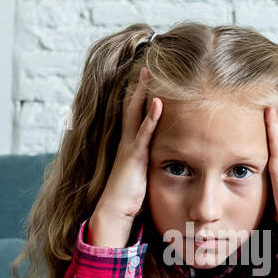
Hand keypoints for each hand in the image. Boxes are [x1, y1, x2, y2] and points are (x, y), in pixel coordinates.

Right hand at [90, 67, 161, 247]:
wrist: (115, 210)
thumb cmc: (129, 195)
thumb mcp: (141, 173)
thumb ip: (147, 161)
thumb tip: (162, 157)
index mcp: (129, 144)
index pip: (134, 114)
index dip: (140, 97)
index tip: (147, 79)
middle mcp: (126, 141)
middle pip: (131, 107)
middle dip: (138, 87)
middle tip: (146, 66)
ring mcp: (129, 147)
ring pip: (135, 114)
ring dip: (142, 94)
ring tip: (149, 75)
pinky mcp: (134, 156)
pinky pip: (143, 133)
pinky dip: (150, 117)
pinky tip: (158, 103)